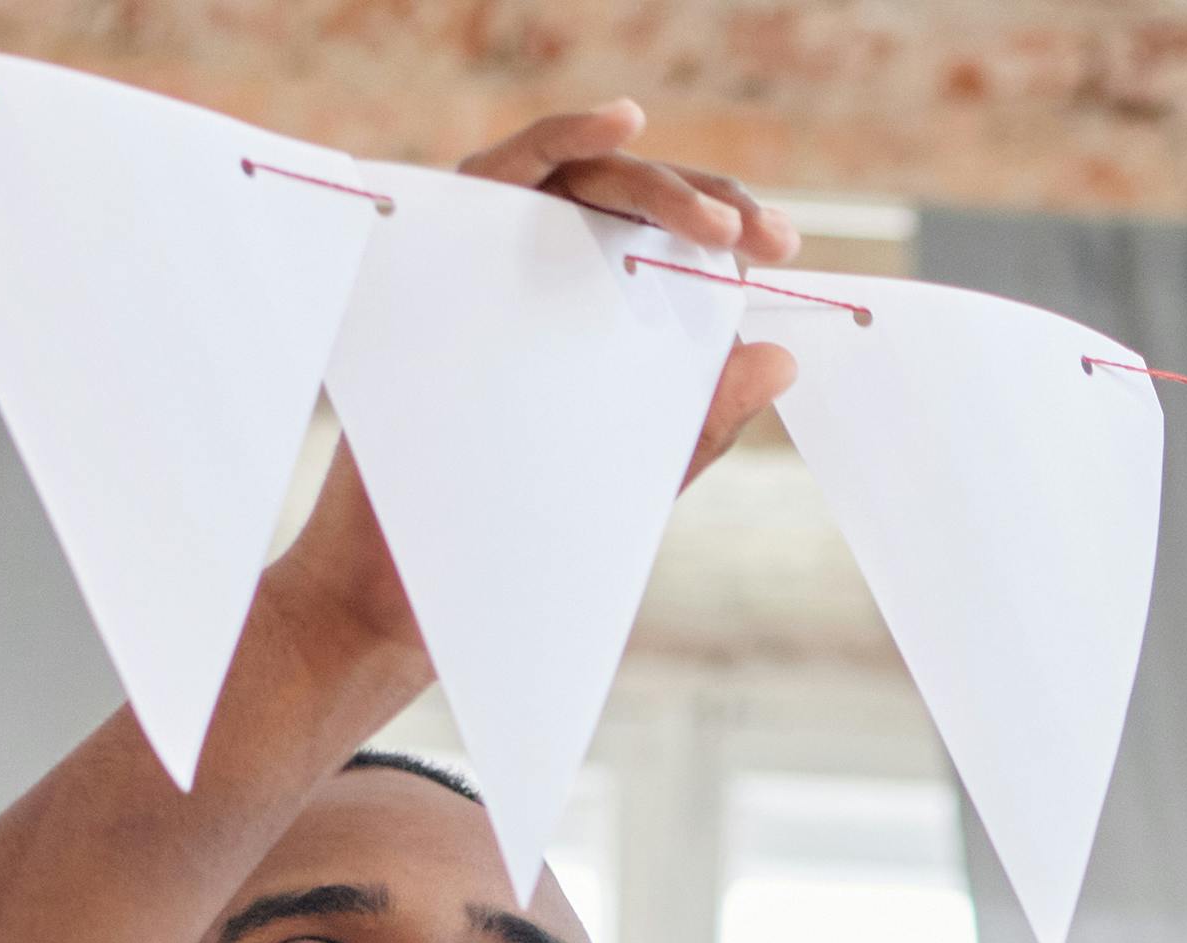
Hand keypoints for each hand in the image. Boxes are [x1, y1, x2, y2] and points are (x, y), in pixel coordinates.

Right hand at [251, 106, 804, 699]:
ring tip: (722, 224)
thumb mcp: (633, 471)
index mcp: (591, 310)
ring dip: (659, 183)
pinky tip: (621, 119)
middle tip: (770, 239)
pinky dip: (564, 133)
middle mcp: (541, 269)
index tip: (785, 250)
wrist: (402, 580)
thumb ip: (701, 419)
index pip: (665, 242)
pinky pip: (503, 167)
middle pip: (632, 197)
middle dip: (709, 204)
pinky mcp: (444, 246)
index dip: (728, 229)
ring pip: (580, 173)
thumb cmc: (513, 529)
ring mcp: (489, 251)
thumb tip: (781, 356)